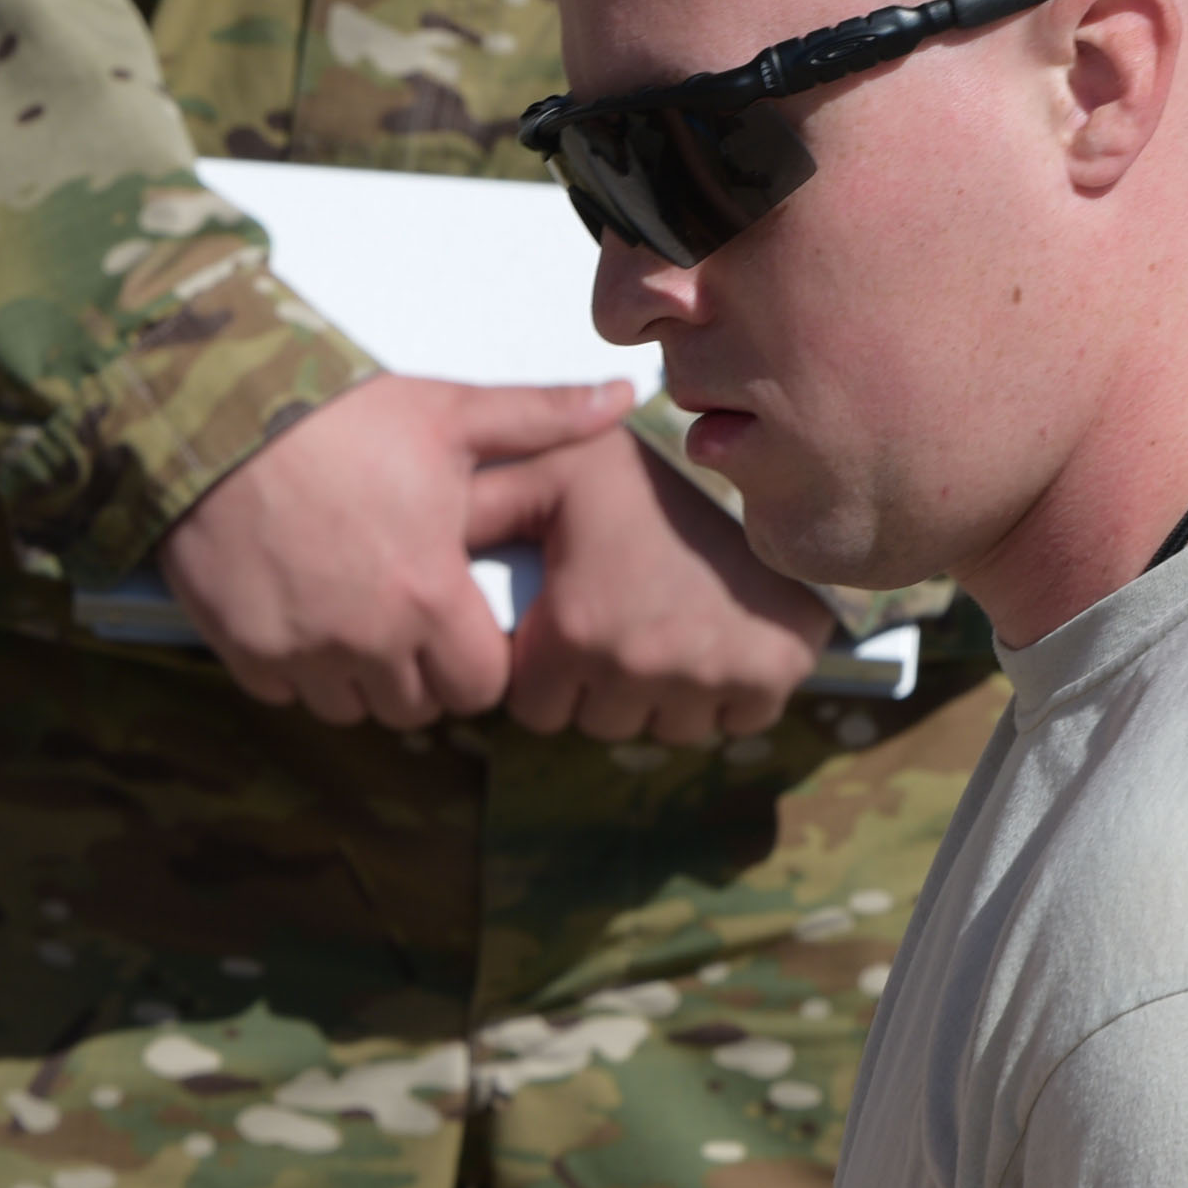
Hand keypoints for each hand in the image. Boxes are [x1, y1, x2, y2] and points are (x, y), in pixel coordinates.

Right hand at [153, 378, 642, 728]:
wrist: (213, 419)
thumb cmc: (336, 417)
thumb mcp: (445, 412)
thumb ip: (539, 417)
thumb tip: (626, 397)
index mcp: (428, 596)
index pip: (478, 688)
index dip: (476, 663)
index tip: (458, 623)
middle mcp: (369, 641)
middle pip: (415, 709)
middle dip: (418, 675)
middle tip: (405, 618)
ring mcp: (302, 652)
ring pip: (348, 709)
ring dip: (357, 679)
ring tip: (352, 618)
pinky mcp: (244, 651)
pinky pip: (282, 693)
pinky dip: (293, 668)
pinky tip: (297, 612)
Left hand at [469, 425, 830, 744]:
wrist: (770, 458)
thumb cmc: (649, 464)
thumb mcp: (555, 470)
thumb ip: (484, 508)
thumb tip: (417, 536)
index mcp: (573, 630)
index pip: (537, 710)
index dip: (547, 672)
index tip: (567, 631)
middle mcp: (636, 667)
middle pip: (601, 724)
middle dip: (603, 687)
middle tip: (623, 621)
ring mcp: (706, 678)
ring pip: (668, 730)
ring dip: (665, 695)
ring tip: (670, 628)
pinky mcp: (770, 676)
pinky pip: (736, 722)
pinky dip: (730, 694)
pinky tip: (721, 639)